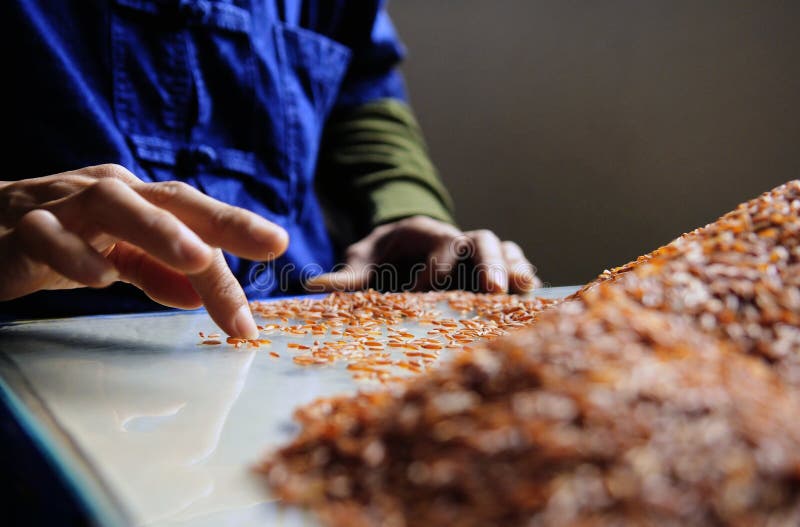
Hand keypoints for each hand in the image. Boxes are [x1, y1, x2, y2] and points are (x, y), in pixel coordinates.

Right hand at [0, 164, 287, 337]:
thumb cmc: (62, 240)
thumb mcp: (119, 258)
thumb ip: (158, 273)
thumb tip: (201, 296)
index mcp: (139, 201)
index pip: (196, 215)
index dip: (238, 229)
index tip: (279, 249)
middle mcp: (109, 193)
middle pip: (170, 199)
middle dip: (222, 220)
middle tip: (269, 242)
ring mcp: (64, 207)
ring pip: (113, 205)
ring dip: (158, 230)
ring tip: (198, 258)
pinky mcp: (20, 231)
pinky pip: (47, 237)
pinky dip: (75, 255)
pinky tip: (100, 277)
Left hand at [306, 215, 539, 293]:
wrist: (400, 249)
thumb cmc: (380, 256)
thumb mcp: (361, 261)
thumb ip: (346, 275)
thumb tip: (311, 286)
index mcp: (425, 234)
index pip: (441, 242)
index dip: (439, 265)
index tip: (428, 290)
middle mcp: (456, 240)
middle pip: (483, 240)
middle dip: (489, 264)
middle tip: (491, 290)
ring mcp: (476, 255)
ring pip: (506, 250)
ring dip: (514, 269)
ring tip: (523, 290)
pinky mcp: (488, 271)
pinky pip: (514, 266)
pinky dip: (522, 277)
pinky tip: (529, 297)